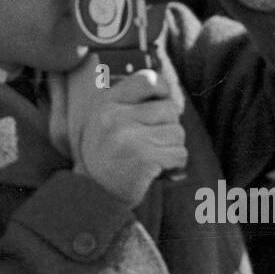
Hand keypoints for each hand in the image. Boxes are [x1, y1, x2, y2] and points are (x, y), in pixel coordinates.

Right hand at [74, 68, 186, 206]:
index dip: (163, 90)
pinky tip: (157, 169)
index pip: (147, 79)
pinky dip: (175, 164)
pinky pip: (179, 153)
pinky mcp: (143, 157)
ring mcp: (128, 136)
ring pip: (177, 132)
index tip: (162, 103)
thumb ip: (132, 103)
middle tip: (152, 141)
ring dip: (172, 147)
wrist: (95, 194)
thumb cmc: (107, 155)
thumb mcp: (108, 120)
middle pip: (169, 108)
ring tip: (153, 156)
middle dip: (169, 127)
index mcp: (106, 102)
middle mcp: (115, 115)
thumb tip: (174, 93)